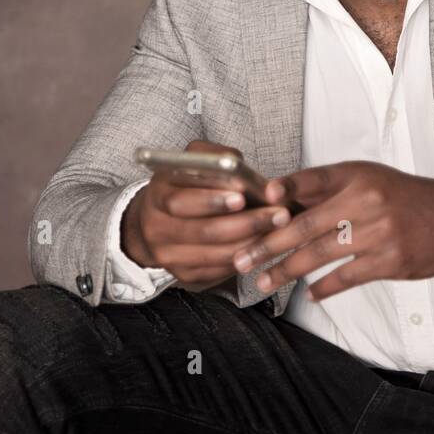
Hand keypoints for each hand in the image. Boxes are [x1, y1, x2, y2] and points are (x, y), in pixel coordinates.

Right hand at [121, 140, 292, 290]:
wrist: (155, 221)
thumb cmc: (182, 186)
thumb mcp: (191, 162)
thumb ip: (214, 158)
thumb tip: (239, 168)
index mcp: (157, 194)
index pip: (182, 200)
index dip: (213, 200)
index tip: (242, 196)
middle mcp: (157, 228)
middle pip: (204, 231)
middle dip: (246, 223)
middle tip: (278, 214)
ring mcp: (169, 256)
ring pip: (216, 254)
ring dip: (252, 242)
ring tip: (278, 229)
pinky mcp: (184, 274)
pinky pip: (218, 270)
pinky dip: (244, 257)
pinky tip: (263, 245)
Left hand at [232, 161, 433, 301]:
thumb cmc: (402, 197)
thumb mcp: (367, 178)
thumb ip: (327, 187)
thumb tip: (280, 200)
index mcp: (356, 177)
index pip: (310, 180)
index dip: (281, 191)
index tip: (254, 205)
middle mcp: (365, 202)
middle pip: (305, 225)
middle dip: (268, 244)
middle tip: (241, 258)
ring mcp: (377, 233)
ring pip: (320, 255)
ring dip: (287, 271)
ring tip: (263, 282)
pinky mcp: (389, 261)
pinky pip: (347, 277)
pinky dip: (324, 288)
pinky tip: (308, 294)